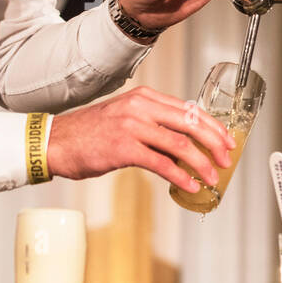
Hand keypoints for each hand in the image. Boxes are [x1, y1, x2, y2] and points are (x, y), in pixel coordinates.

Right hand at [47, 86, 236, 191]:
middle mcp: (141, 107)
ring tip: (211, 177)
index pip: (189, 109)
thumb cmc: (90, 133)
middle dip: (214, 144)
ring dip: (202, 164)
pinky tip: (190, 185)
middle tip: (225, 159)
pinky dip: (181, 177)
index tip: (226, 140)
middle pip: (191, 124)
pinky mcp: (124, 148)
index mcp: (145, 97)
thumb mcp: (125, 116)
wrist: (55, 142)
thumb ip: (153, 122)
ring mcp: (132, 127)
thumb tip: (184, 141)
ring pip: (181, 145)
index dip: (213, 126)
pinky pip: (162, 164)